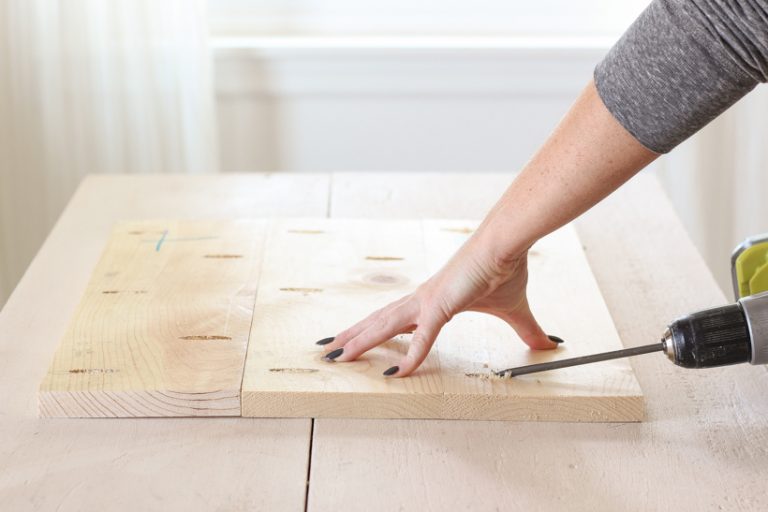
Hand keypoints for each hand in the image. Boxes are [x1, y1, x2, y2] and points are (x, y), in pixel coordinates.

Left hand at [317, 233, 558, 376]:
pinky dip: (410, 355)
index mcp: (433, 301)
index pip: (395, 320)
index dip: (375, 330)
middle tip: (327, 349)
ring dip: (359, 341)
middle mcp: (422, 299)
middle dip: (352, 336)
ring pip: (385, 326)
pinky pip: (423, 336)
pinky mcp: (442, 303)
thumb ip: (525, 331)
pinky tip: (395, 375)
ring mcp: (428, 300)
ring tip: (334, 354)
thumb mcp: (514, 311)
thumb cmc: (506, 268)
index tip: (356, 342)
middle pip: (379, 321)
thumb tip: (547, 345)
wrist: (509, 243)